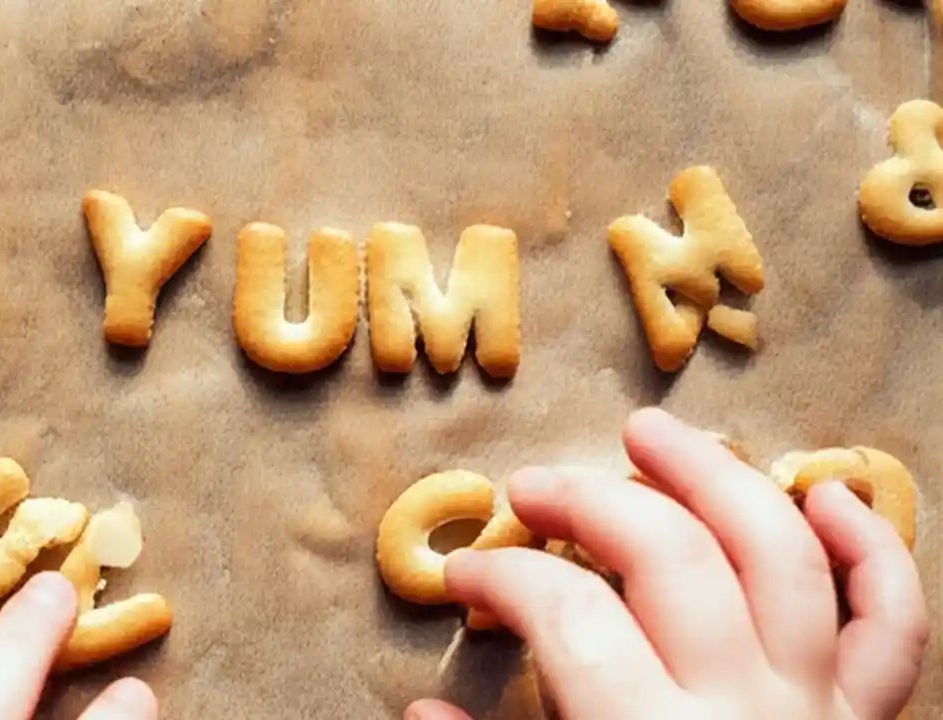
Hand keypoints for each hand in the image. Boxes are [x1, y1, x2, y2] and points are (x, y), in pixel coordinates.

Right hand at [408, 408, 928, 719]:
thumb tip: (419, 709)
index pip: (565, 617)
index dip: (501, 578)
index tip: (462, 577)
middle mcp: (742, 709)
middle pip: (667, 556)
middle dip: (589, 501)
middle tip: (534, 488)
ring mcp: (817, 708)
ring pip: (779, 552)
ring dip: (716, 475)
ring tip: (652, 433)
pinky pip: (891, 622)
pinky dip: (870, 549)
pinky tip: (825, 494)